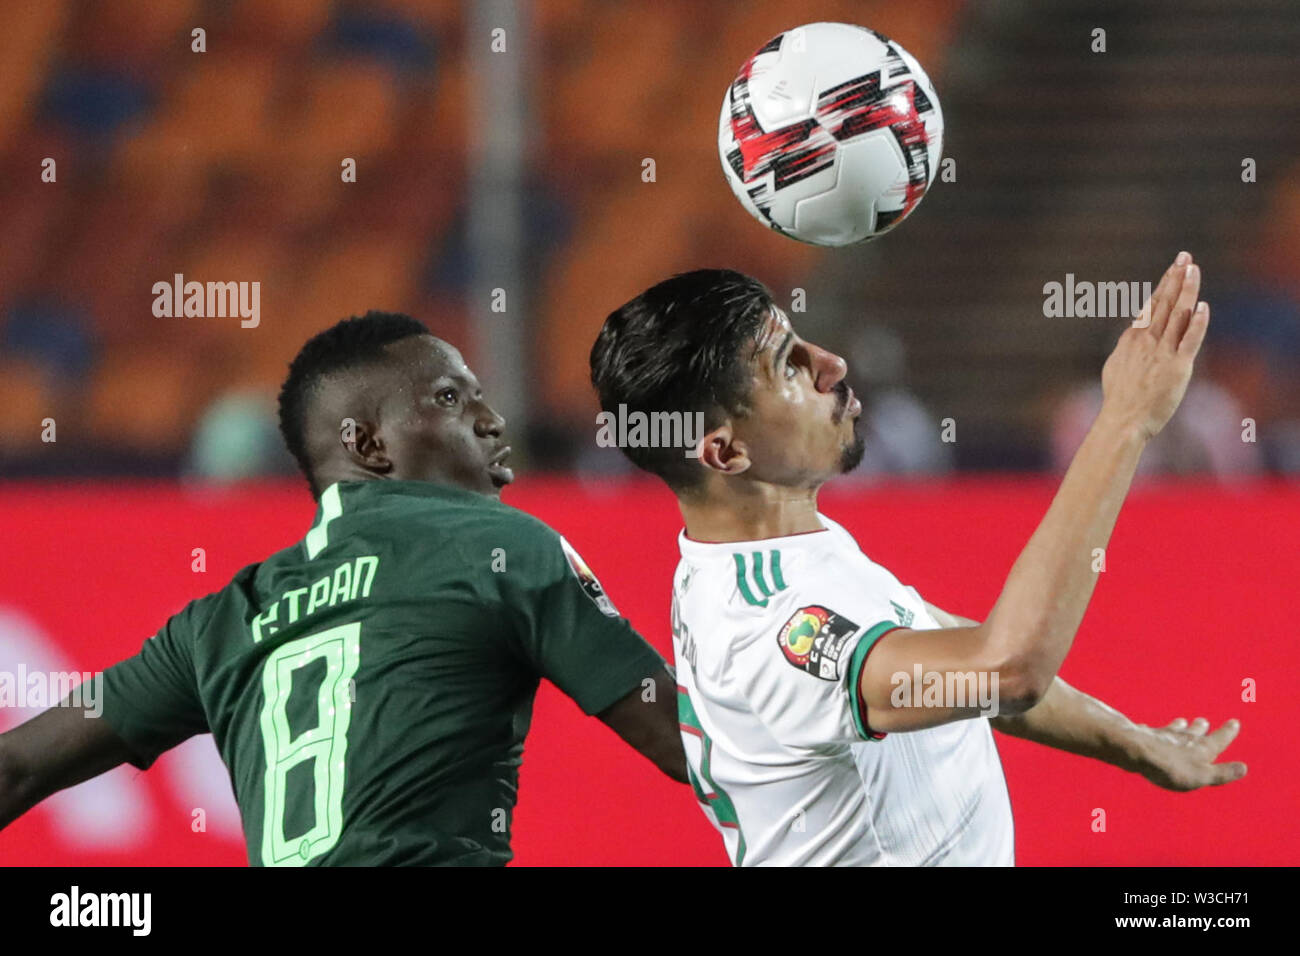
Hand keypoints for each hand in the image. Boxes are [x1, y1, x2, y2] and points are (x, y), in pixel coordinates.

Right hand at [1098, 252, 1209, 439]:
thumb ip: (1129, 344)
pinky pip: (1189, 340)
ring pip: (1177, 314)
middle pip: (1165, 302)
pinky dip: (1197, 322)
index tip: (1175, 267)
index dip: (1165, 283)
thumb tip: (1135, 328)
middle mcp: (1146, 340)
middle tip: (1185, 257)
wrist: (1123, 420)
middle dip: (1175, 277)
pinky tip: (1203, 305)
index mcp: (1132, 338)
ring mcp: (1162, 352)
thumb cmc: (1120, 397)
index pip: (1152, 304)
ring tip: (1193, 270)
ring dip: (1186, 290)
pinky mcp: (1177, 367)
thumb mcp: (1116, 364)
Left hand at [1130, 716, 1246, 791]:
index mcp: (1201, 748)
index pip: (1219, 739)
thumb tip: (1243, 768)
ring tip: (1181, 722)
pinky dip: (1151, 731)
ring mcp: (1162, 735)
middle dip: (1200, 728)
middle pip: (1194, 732)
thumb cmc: (1172, 768)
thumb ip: (1222, 773)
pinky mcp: (1143, 736)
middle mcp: (1183, 738)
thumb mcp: (1202, 776)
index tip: (1234, 722)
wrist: (1138, 752)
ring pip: (1173, 729)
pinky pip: (1149, 732)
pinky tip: (1146, 728)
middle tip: (1203, 721)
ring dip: (1178, 726)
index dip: (1227, 732)